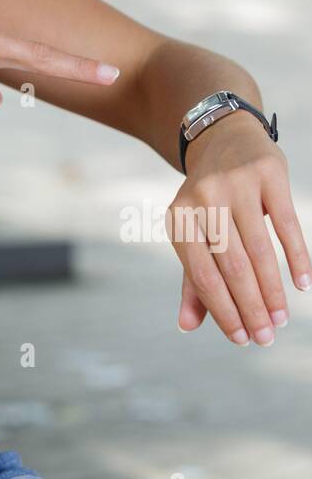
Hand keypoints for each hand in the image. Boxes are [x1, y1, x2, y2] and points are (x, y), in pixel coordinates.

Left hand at [167, 116, 310, 346]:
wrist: (223, 138)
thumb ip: (191, 279)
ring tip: (282, 318)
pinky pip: (287, 224)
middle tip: (267, 338)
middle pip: (231, 266)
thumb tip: (187, 326)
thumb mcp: (193, 232)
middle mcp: (204, 199)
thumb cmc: (208, 200)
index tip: (243, 339)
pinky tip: (304, 284)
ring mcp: (236, 184)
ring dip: (272, 290)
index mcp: (179, 218)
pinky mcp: (268, 173)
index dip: (223, 310)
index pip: (202, 276)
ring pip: (259, 249)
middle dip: (250, 307)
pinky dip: (297, 257)